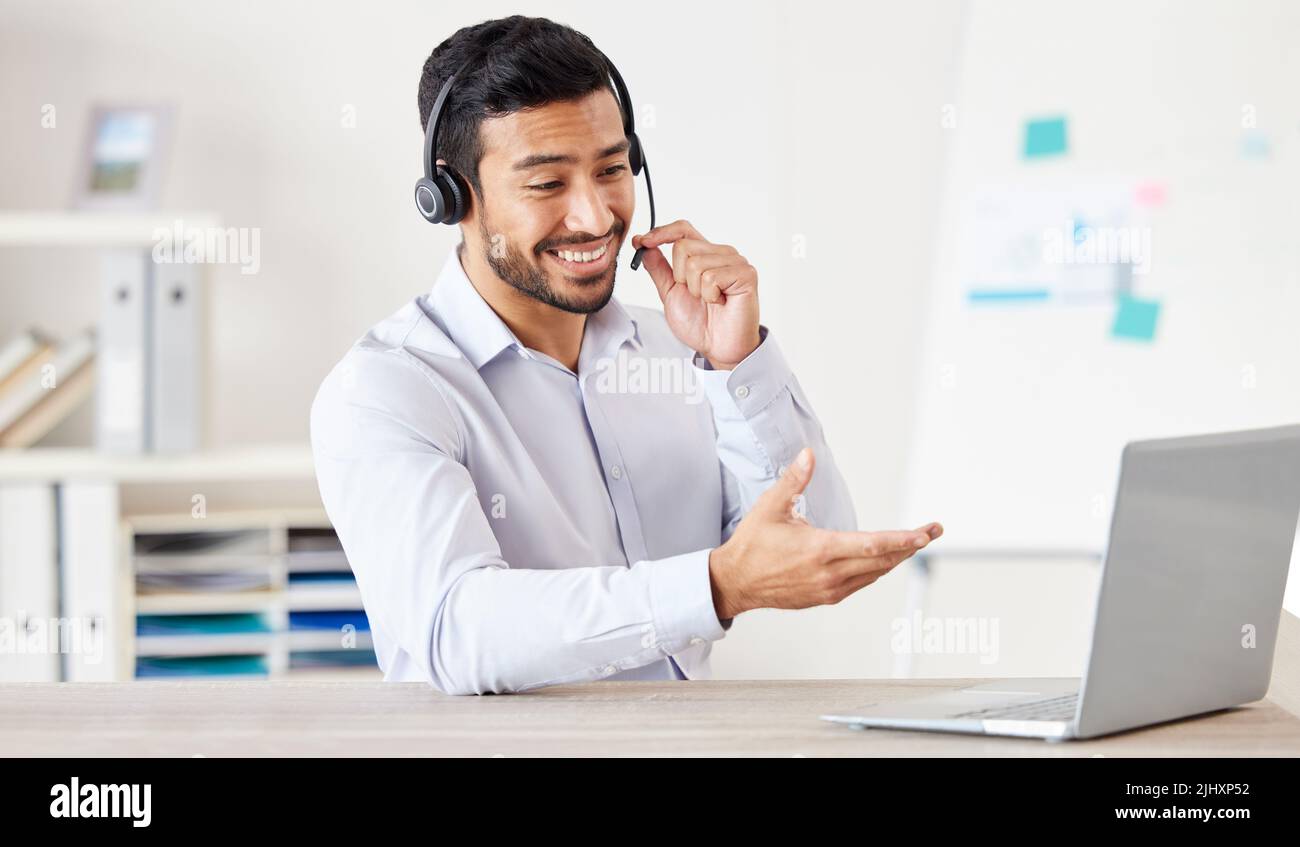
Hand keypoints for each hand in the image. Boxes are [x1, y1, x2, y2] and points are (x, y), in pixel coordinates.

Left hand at [632, 219, 760, 369]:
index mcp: (704, 254)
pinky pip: (711, 277)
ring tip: (710, 301)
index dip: (661, 232)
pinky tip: (721, 303)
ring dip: (696, 290)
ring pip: (695, 263)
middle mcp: (721, 253)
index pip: (682, 229)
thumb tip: (643, 244)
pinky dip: (709, 296)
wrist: (718, 347)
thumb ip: (658, 268)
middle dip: (679, 277)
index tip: (641, 242)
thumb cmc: (699, 323)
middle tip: (695, 295)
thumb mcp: (669, 293)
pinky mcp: (746, 274)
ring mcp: (736, 262)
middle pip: (683, 246)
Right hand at [707, 447, 942, 619]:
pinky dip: (877, 569)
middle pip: (883, 561)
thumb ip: (793, 480)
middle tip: (933, 531)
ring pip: (875, 574)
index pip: (872, 545)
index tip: (925, 534)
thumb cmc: (751, 545)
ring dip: (896, 558)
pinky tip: (884, 559)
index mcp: (820, 550)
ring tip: (914, 542)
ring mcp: (829, 589)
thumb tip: (809, 455)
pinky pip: (862, 583)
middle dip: (911, 545)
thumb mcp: (770, 507)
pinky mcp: (826, 597)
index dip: (903, 540)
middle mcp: (829, 574)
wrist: (735, 582)